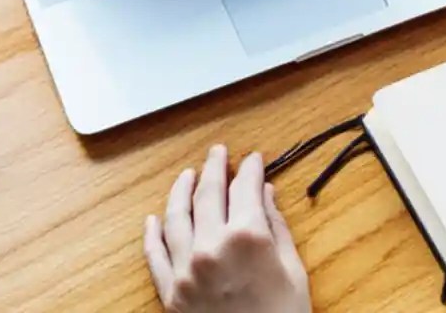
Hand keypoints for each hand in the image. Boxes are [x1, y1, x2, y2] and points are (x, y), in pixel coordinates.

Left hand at [144, 145, 310, 312]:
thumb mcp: (293, 271)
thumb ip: (276, 229)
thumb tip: (266, 196)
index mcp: (248, 237)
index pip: (246, 188)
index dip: (251, 169)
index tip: (253, 160)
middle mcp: (212, 246)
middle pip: (209, 193)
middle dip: (215, 168)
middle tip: (218, 153)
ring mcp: (187, 269)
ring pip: (176, 217)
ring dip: (181, 190)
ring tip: (187, 176)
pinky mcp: (171, 293)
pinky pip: (154, 255)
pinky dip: (152, 233)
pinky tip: (154, 219)